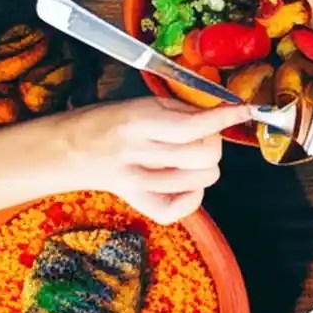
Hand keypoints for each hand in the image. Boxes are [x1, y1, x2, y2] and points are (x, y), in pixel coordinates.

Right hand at [59, 98, 249, 224]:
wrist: (68, 150)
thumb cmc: (109, 123)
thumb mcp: (141, 104)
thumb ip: (180, 110)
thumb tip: (219, 115)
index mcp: (137, 122)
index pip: (192, 126)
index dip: (224, 118)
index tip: (243, 110)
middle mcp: (138, 154)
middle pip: (204, 155)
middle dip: (213, 143)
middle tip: (201, 137)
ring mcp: (139, 184)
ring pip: (203, 180)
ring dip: (206, 167)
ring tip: (188, 158)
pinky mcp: (142, 205)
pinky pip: (186, 207)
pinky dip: (194, 195)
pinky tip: (182, 181)